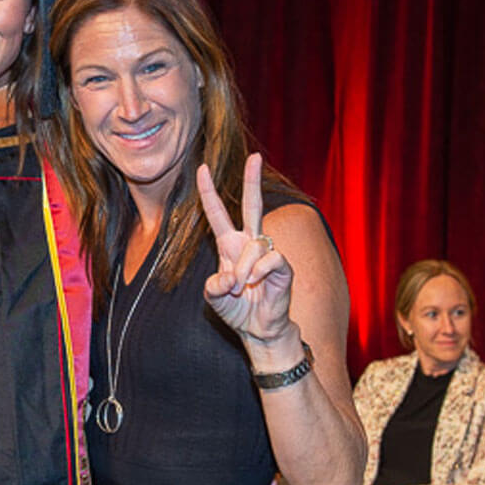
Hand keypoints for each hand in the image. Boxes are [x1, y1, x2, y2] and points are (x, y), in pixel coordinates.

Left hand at [196, 154, 293, 346]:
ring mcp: (267, 252)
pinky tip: (256, 284)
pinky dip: (258, 273)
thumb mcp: (213, 298)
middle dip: (253, 180)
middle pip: (252, 205)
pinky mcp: (283, 266)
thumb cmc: (236, 309)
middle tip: (255, 156)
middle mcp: (249, 242)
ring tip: (241, 287)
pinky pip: (270, 259)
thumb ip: (213, 287)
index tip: (201, 168)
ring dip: (243, 268)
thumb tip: (230, 277)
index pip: (217, 213)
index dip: (209, 192)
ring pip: (254, 245)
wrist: (258, 328)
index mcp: (228, 245)